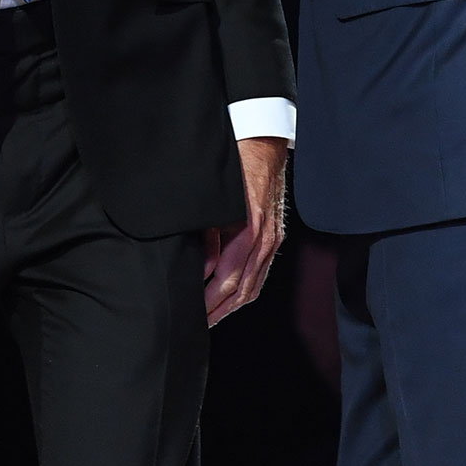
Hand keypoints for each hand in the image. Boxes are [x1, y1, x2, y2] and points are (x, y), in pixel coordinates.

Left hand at [203, 133, 287, 326]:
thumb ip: (207, 235)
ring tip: (210, 318)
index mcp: (251, 230)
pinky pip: (259, 272)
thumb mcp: (214, 200)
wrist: (263, 139)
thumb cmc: (235, 164)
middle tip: (196, 326)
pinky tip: (229, 297)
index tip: (192, 313)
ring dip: (231, 306)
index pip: (229, 279)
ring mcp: (273, 239)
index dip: (209, 301)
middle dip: (219, 311)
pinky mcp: (274, 235)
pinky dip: (244, 290)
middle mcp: (266, 239)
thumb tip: (202, 269)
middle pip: (243, 290)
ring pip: (254, 285)